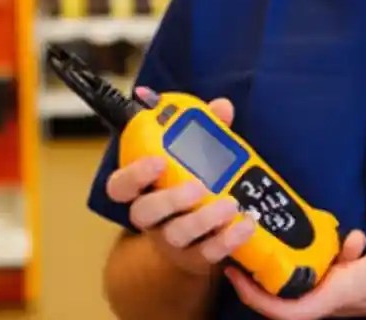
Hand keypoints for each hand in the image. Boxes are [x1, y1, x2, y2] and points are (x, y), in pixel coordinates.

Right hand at [106, 95, 257, 276]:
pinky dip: (228, 239)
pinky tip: (246, 224)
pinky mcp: (196, 259)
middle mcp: (151, 218)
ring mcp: (171, 241)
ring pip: (176, 235)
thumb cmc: (191, 185)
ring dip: (204, 219)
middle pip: (143, 213)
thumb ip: (207, 131)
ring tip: (230, 204)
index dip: (134, 174)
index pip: (119, 185)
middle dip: (170, 199)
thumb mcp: (197, 155)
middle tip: (198, 186)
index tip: (158, 160)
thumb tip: (221, 106)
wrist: (199, 238)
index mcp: (143, 189)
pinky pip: (208, 253)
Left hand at [225, 190, 365, 319]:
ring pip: (306, 282)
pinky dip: (325, 254)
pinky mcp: (357, 283)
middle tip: (248, 238)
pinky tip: (347, 234)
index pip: (290, 310)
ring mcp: (348, 291)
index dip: (257, 297)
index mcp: (346, 291)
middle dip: (263, 270)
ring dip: (294, 258)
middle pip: (287, 295)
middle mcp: (341, 296)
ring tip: (289, 228)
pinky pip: (327, 272)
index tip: (235, 272)